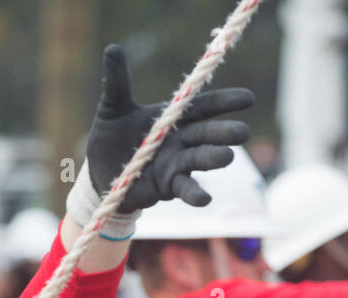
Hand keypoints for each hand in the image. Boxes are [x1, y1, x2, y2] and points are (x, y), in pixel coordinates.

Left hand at [86, 44, 252, 211]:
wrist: (99, 172)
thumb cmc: (111, 137)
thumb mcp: (112, 107)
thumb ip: (118, 82)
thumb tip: (113, 49)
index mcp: (173, 118)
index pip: (203, 107)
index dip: (225, 102)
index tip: (248, 98)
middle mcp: (181, 141)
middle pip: (207, 134)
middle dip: (224, 133)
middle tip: (243, 132)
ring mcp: (177, 164)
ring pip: (199, 160)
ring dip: (214, 158)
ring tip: (228, 157)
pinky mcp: (167, 187)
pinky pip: (184, 189)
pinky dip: (195, 194)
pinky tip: (206, 199)